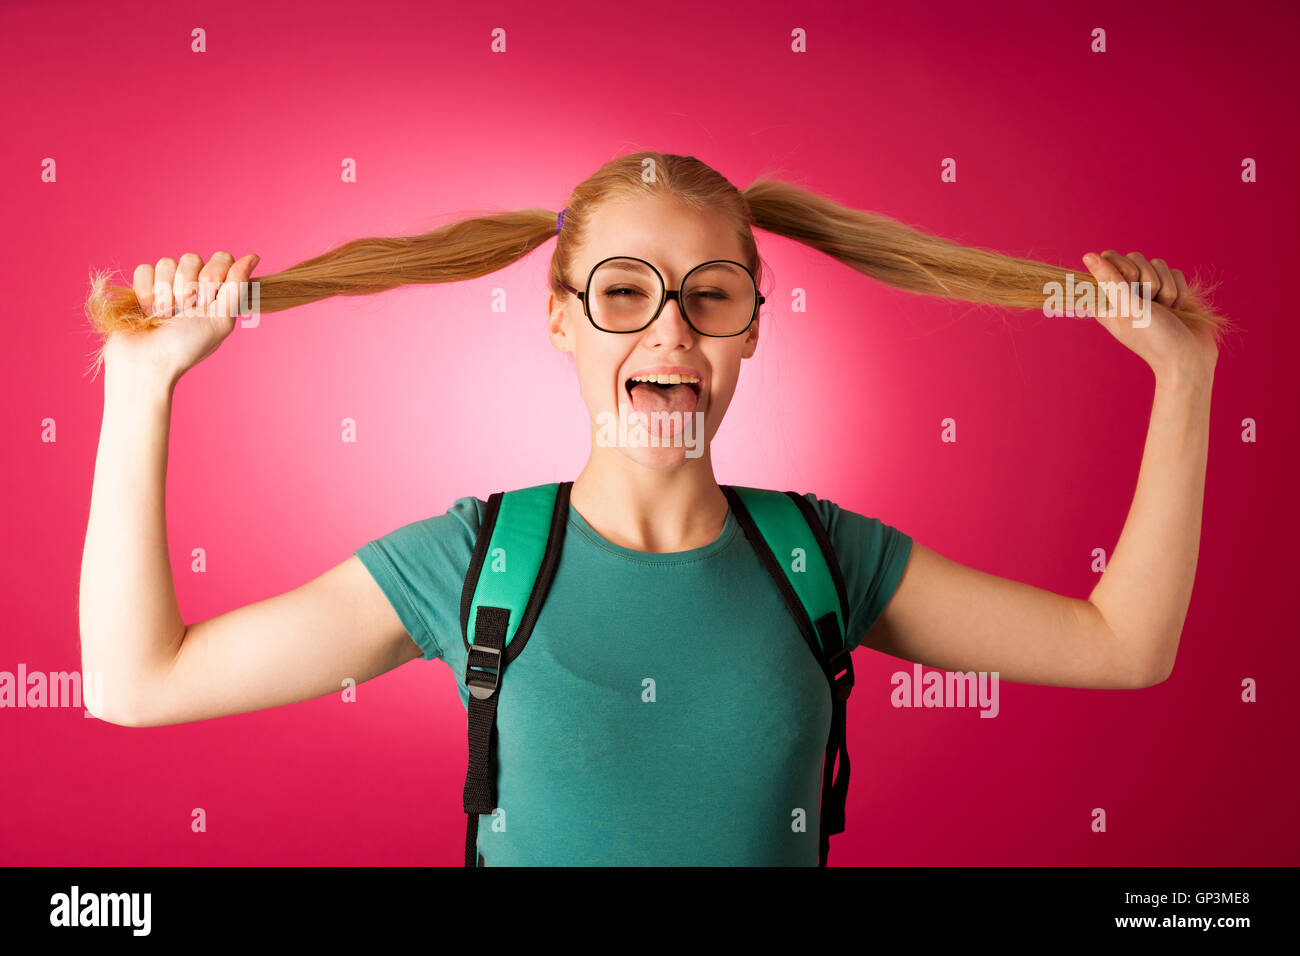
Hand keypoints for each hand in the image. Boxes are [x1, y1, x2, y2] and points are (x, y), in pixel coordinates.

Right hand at [102, 251, 258, 382]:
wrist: (147, 363)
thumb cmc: (186, 347)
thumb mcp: (220, 320)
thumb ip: (236, 287)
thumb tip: (253, 257)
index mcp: (216, 293)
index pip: (221, 259)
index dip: (212, 276)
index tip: (207, 301)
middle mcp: (193, 286)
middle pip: (191, 258)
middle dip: (187, 289)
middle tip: (183, 313)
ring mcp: (166, 285)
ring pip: (166, 263)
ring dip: (165, 294)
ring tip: (164, 316)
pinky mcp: (142, 286)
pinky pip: (144, 269)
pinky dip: (146, 292)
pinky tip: (148, 311)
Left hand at [1081, 250, 1217, 382]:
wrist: (1189, 357)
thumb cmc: (1154, 338)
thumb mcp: (1128, 308)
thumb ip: (1110, 280)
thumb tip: (1088, 255)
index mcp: (1108, 296)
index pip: (1109, 257)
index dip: (1123, 267)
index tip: (1130, 285)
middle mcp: (1126, 292)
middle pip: (1136, 257)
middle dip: (1149, 281)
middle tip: (1150, 305)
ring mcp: (1149, 291)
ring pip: (1159, 264)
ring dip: (1166, 289)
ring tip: (1165, 311)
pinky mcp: (1170, 291)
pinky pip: (1176, 273)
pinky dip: (1180, 291)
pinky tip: (1176, 310)